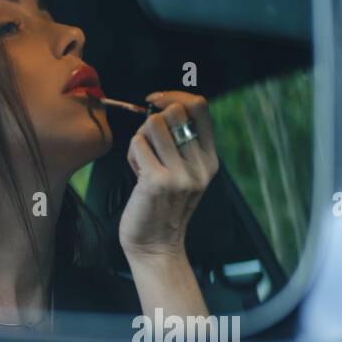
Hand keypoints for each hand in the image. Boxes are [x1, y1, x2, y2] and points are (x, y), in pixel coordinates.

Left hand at [119, 90, 218, 260]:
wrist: (156, 246)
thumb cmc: (162, 205)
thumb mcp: (184, 172)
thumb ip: (181, 142)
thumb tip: (164, 106)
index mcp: (210, 158)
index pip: (200, 106)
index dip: (174, 95)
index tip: (155, 100)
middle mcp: (201, 165)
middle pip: (174, 111)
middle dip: (152, 121)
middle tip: (148, 146)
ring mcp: (182, 174)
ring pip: (153, 124)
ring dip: (140, 139)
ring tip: (143, 161)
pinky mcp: (158, 181)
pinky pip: (137, 144)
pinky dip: (131, 154)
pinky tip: (137, 173)